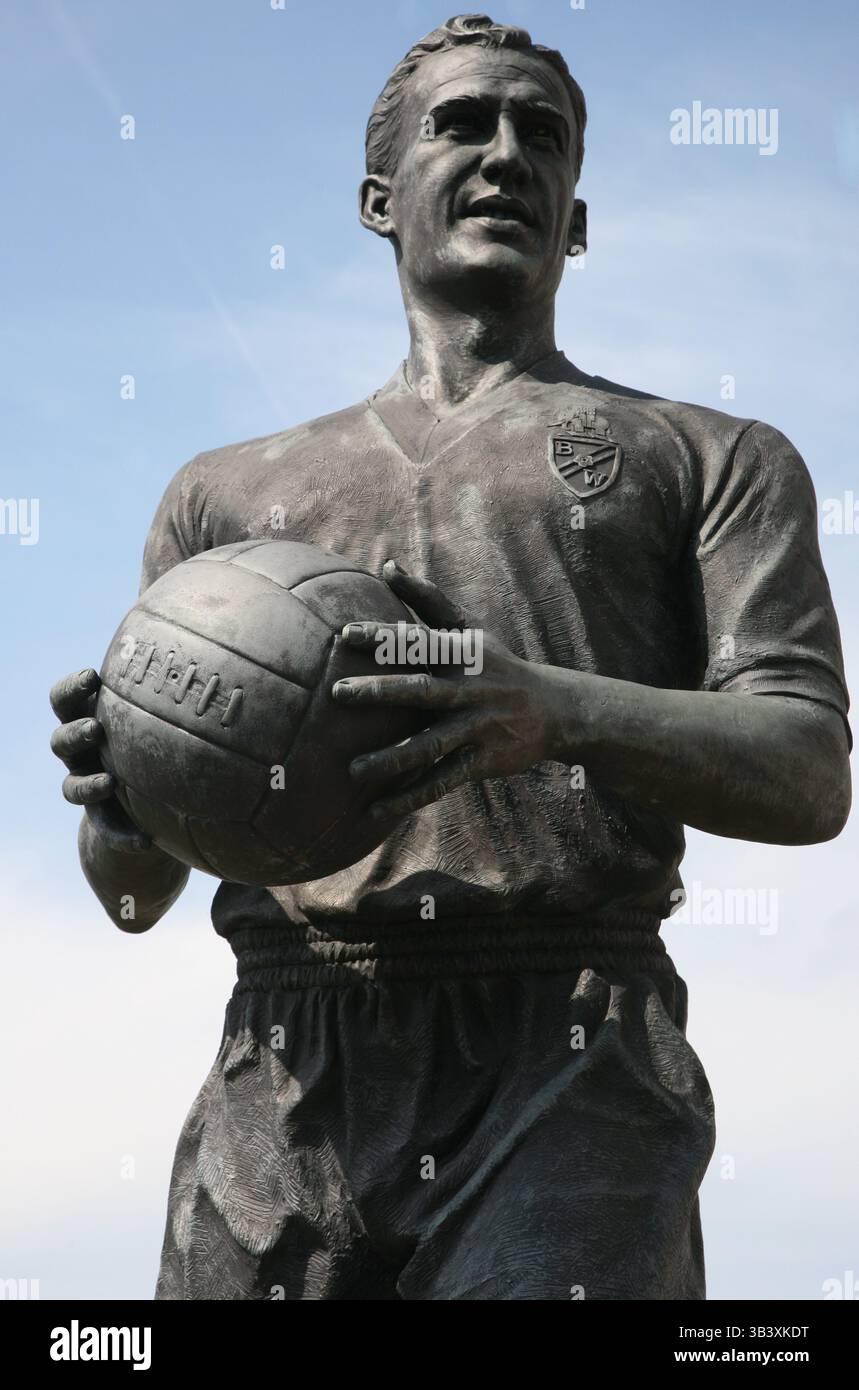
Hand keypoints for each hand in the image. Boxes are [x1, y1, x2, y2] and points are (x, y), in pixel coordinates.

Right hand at [49, 668, 151, 852]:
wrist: (146, 792)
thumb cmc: (154, 735)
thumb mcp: (156, 715)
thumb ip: (168, 696)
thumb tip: (211, 662)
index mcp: (86, 719)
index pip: (65, 700)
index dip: (71, 689)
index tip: (92, 676)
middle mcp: (79, 753)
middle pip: (61, 741)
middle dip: (75, 733)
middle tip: (96, 728)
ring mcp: (86, 785)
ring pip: (71, 787)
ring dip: (88, 785)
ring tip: (110, 783)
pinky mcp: (100, 817)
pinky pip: (106, 829)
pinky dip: (123, 835)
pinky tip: (145, 841)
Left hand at [331, 561, 561, 821]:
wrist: (555, 710)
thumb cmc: (498, 665)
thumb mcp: (469, 630)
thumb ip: (427, 600)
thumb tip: (387, 564)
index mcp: (460, 655)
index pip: (417, 642)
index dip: (382, 638)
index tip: (343, 635)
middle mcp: (469, 689)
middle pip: (421, 690)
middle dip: (381, 691)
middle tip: (337, 695)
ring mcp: (476, 727)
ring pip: (430, 745)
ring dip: (392, 758)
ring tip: (353, 770)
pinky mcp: (482, 761)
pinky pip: (442, 781)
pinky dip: (410, 797)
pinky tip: (376, 811)